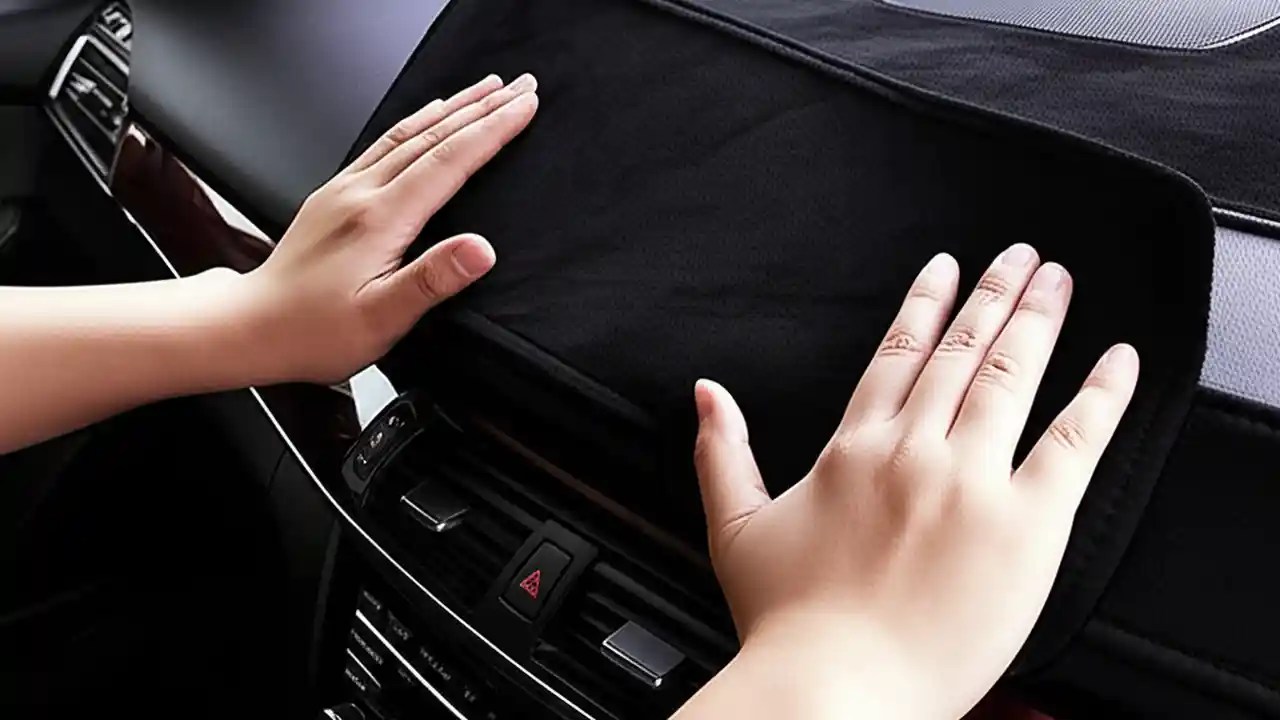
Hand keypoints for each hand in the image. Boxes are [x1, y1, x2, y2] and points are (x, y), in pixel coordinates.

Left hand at [239, 73, 538, 383]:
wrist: (251, 327)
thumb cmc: (314, 332)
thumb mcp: (382, 318)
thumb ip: (433, 280)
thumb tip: (482, 249)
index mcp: (380, 219)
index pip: (449, 161)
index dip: (493, 130)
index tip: (525, 106)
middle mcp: (361, 193)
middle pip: (434, 136)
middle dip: (482, 108)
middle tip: (520, 86)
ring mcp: (345, 190)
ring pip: (409, 133)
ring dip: (453, 107)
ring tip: (485, 89)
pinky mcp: (334, 196)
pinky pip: (383, 143)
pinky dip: (416, 122)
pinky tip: (428, 116)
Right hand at [686, 246, 1137, 718]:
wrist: (836, 690)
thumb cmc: (788, 624)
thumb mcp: (735, 529)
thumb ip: (721, 452)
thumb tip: (705, 392)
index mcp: (854, 450)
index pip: (897, 354)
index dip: (925, 303)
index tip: (948, 268)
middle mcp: (914, 451)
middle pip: (961, 352)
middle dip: (994, 294)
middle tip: (1020, 256)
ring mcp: (971, 482)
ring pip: (1011, 376)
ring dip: (1037, 319)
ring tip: (1055, 280)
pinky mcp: (1025, 524)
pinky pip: (1073, 443)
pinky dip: (1099, 395)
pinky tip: (1117, 360)